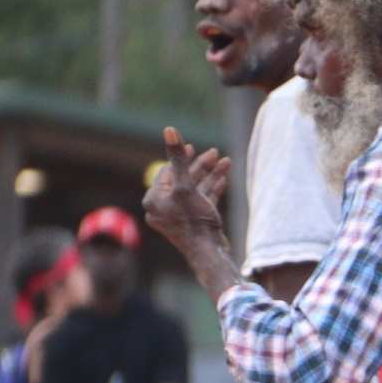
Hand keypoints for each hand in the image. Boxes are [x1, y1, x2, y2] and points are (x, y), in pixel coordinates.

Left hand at [143, 128, 230, 250]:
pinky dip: (213, 189)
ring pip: (196, 190)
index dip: (181, 158)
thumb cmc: (193, 220)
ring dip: (211, 175)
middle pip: (184, 180)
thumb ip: (178, 159)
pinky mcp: (196, 222)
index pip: (167, 172)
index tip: (192, 147)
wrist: (209, 253)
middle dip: (201, 166)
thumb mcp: (185, 186)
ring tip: (227, 162)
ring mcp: (181, 216)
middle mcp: (164, 207)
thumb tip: (169, 129)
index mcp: (154, 199)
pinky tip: (224, 179)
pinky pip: (203, 201)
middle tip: (216, 153)